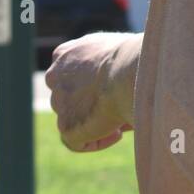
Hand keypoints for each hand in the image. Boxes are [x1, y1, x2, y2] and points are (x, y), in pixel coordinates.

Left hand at [45, 31, 139, 152]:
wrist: (132, 71)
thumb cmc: (137, 58)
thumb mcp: (121, 52)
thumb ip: (112, 68)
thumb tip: (120, 92)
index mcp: (67, 54)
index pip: (71, 72)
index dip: (91, 85)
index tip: (113, 90)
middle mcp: (57, 75)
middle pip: (69, 96)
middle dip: (91, 105)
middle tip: (119, 108)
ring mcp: (59, 101)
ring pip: (72, 117)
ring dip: (95, 122)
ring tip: (123, 119)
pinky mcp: (66, 126)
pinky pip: (75, 141)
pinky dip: (97, 141)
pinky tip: (118, 134)